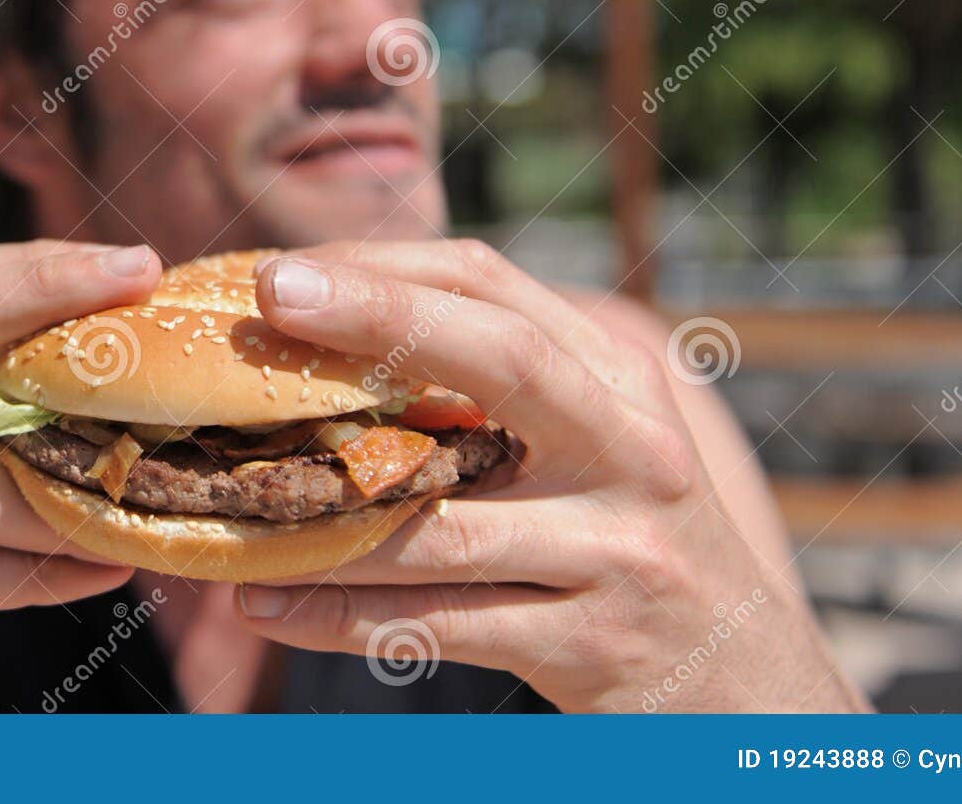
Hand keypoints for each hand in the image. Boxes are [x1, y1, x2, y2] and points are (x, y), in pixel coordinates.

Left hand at [236, 240, 865, 712]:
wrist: (747, 692)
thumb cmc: (634, 548)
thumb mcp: (594, 454)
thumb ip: (499, 400)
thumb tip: (333, 354)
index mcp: (618, 386)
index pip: (501, 293)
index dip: (389, 269)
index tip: (286, 270)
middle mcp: (630, 451)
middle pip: (502, 360)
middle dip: (380, 316)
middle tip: (271, 296)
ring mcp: (617, 550)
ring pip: (442, 523)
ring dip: (317, 514)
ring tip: (215, 500)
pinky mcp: (592, 644)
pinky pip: (440, 624)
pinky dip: (341, 617)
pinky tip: (265, 605)